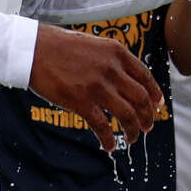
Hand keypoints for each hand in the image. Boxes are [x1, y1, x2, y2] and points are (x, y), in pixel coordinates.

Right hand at [28, 24, 163, 151]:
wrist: (33, 48)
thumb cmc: (59, 46)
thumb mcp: (94, 45)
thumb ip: (110, 60)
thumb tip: (123, 80)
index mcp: (116, 52)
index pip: (145, 77)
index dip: (155, 94)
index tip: (158, 105)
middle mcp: (111, 69)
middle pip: (140, 99)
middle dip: (148, 116)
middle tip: (147, 126)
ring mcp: (97, 86)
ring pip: (127, 115)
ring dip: (133, 130)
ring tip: (134, 138)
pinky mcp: (81, 102)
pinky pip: (102, 126)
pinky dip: (109, 139)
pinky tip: (109, 146)